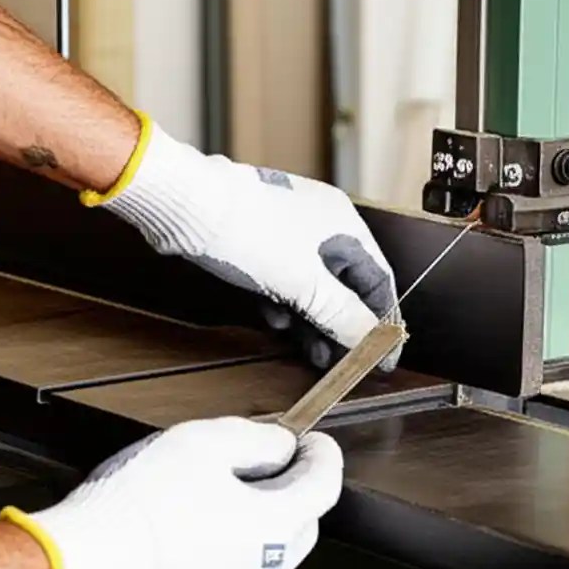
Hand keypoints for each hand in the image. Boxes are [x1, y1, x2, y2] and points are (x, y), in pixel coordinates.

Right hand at [0, 417, 342, 568]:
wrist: (90, 561)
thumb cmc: (142, 505)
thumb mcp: (205, 442)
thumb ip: (257, 437)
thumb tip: (280, 443)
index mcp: (276, 525)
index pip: (325, 485)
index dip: (324, 454)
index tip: (315, 439)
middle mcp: (266, 567)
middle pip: (304, 520)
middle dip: (296, 486)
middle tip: (273, 457)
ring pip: (272, 548)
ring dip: (264, 515)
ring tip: (228, 487)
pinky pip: (241, 566)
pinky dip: (236, 540)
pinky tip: (202, 519)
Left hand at [84, 116, 400, 369]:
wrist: (186, 206)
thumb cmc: (246, 231)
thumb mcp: (304, 285)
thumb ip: (343, 316)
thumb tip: (375, 341)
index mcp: (343, 226)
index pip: (378, 280)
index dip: (383, 323)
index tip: (382, 359)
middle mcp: (321, 224)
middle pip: (345, 286)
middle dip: (342, 328)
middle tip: (339, 362)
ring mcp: (288, 230)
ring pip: (312, 286)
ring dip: (312, 321)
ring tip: (309, 352)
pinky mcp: (259, 240)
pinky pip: (283, 278)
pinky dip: (285, 303)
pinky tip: (274, 320)